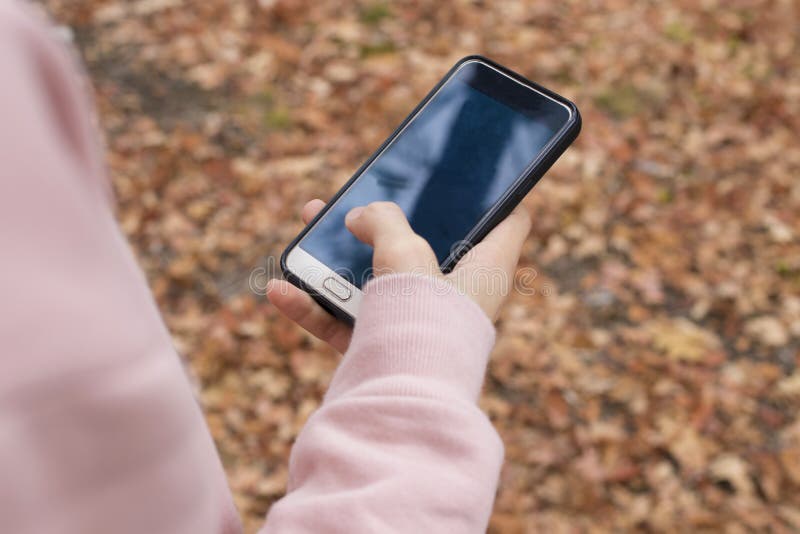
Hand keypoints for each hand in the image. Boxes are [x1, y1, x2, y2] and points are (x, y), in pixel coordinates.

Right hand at [267, 200, 530, 352]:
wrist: (406, 404)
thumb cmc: (423, 319)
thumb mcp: (407, 253)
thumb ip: (384, 222)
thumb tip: (358, 216)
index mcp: (484, 270)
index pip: (508, 223)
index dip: (496, 196)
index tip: (471, 178)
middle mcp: (456, 297)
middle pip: (425, 247)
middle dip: (384, 221)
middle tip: (359, 199)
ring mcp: (418, 324)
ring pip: (378, 281)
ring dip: (338, 257)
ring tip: (307, 227)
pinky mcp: (385, 350)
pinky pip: (349, 323)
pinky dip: (316, 307)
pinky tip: (279, 290)